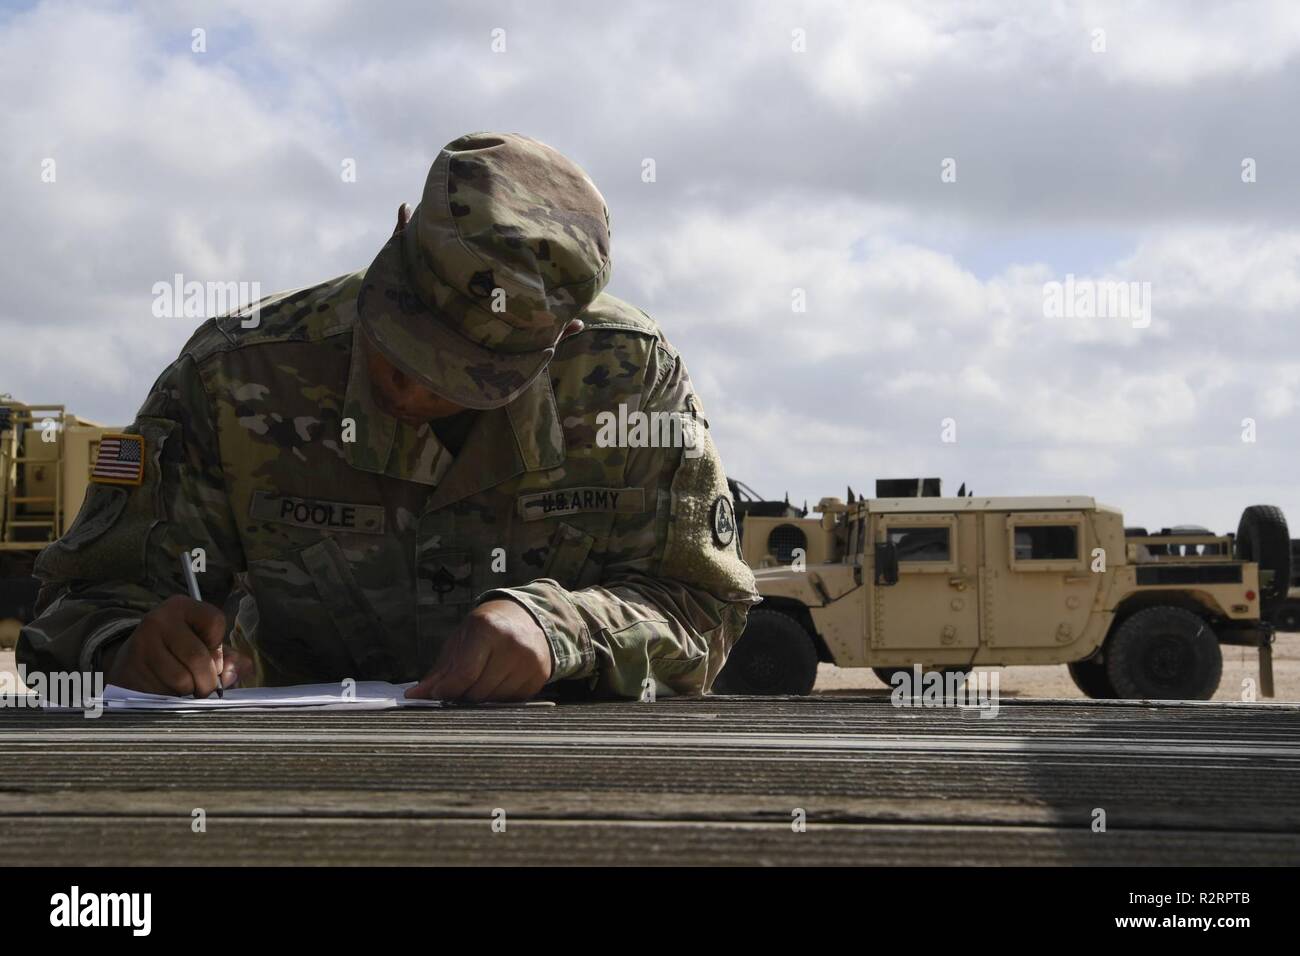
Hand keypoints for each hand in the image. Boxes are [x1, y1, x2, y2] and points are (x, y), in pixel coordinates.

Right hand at [104, 595, 229, 696]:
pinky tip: (168, 690)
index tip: (213, 658)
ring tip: (187, 688)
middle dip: (208, 680)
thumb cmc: (176, 651)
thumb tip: (241, 669)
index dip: (219, 646)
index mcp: (182, 606)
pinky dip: (171, 697)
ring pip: (181, 678)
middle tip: (206, 688)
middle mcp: (159, 619)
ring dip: (190, 691)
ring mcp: (142, 643)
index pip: (215, 621)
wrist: (132, 661)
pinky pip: (162, 690)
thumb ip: (228, 656)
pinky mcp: (131, 668)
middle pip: (199, 657)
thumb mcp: (203, 645)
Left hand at [406, 600, 552, 701]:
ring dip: (482, 697)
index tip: (439, 693)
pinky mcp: (540, 675)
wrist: (527, 618)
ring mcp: (530, 661)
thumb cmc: (486, 629)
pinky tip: (500, 680)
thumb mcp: (460, 642)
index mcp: (488, 629)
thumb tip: (414, 695)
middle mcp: (513, 644)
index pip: (464, 674)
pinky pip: (511, 701)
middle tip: (462, 684)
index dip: (447, 690)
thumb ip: (439, 672)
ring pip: (495, 700)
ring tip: (482, 678)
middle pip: (479, 691)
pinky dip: (500, 697)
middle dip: (464, 694)